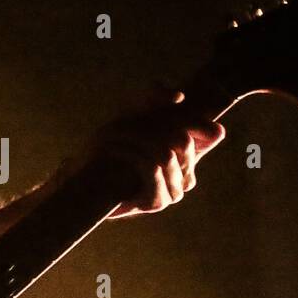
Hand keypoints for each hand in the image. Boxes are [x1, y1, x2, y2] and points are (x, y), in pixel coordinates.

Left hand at [81, 84, 225, 219]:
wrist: (87, 177)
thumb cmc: (114, 143)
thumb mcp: (135, 112)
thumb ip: (155, 98)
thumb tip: (179, 95)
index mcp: (189, 153)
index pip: (210, 132)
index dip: (191, 117)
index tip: (163, 105)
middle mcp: (186, 174)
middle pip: (184, 140)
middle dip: (151, 127)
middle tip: (119, 124)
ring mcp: (175, 190)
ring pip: (166, 154)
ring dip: (135, 138)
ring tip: (111, 133)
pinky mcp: (158, 202)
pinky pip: (154, 169)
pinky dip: (132, 154)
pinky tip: (113, 149)